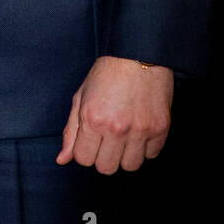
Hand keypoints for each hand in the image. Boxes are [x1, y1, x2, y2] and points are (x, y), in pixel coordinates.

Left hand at [56, 55, 172, 173]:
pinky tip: (139, 130)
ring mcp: (141, 130)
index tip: (91, 139)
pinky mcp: (161, 129)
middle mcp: (117, 128)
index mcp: (93, 120)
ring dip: (125, 155)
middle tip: (107, 139)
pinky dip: (145, 148)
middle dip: (103, 157)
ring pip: (130, 166)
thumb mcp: (81, 97)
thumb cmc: (106, 74)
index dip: (85, 151)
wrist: (138, 54)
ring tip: (124, 136)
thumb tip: (62, 159)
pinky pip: (151, 155)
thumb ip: (71, 131)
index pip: (83, 159)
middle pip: (107, 168)